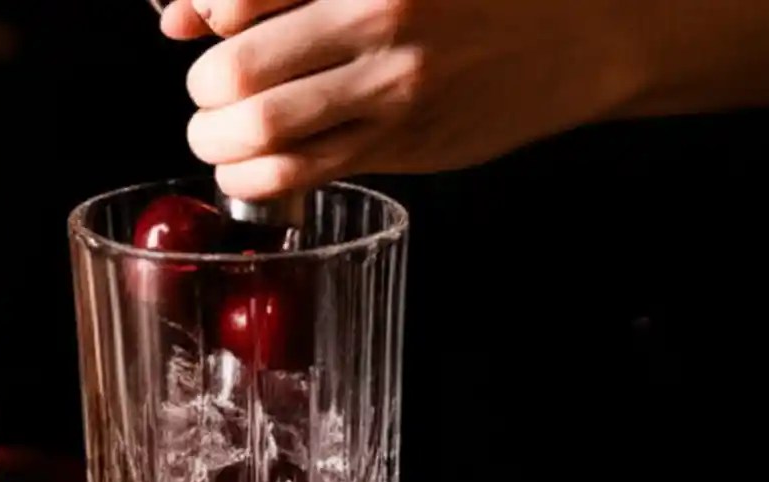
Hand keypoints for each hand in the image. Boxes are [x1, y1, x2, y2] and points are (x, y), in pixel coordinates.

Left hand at [159, 0, 646, 199]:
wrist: (586, 27)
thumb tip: (183, 16)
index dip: (202, 16)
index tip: (209, 26)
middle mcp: (376, 18)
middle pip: (230, 72)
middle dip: (204, 91)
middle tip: (213, 93)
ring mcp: (392, 88)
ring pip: (260, 132)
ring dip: (217, 141)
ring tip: (222, 135)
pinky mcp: (405, 143)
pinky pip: (302, 174)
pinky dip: (256, 178)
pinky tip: (258, 166)